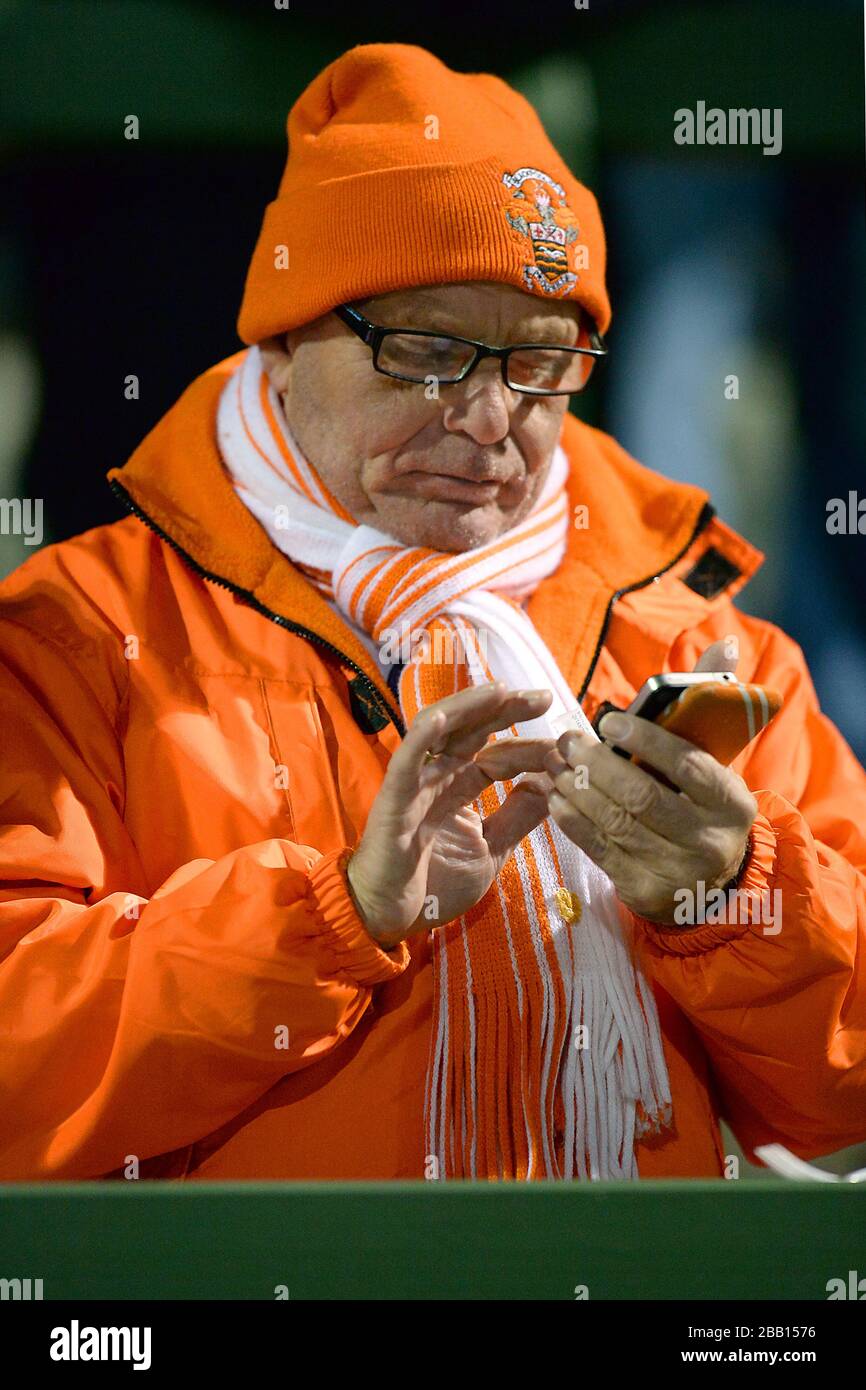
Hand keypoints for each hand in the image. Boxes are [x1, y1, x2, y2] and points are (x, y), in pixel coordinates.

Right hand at [347, 681, 553, 947]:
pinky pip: (406, 763)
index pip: (500, 755)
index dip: (531, 748)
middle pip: (473, 730)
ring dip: (468, 709)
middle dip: (506, 709)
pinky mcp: (393, 800)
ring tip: (500, 692)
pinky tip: (441, 720)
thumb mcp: (491, 848)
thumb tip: (552, 785)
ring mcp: (414, 783)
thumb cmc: (433, 884)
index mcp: (459, 785)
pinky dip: (421, 739)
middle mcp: (437, 775)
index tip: (567, 747)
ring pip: (439, 732)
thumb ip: (518, 817)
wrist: (389, 917)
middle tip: (544, 697)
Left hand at [544, 640, 756, 925]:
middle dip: (597, 764)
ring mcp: (676, 871)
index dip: (644, 741)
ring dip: (577, 789)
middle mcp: (709, 840)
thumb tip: (721, 643)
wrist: (712, 882)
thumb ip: (710, 701)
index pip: (687, 765)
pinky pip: (600, 850)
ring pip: (616, 823)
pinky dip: (572, 821)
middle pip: (642, 796)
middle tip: (566, 740)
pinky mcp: (644, 892)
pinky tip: (555, 798)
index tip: (607, 721)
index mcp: (732, 800)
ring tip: (555, 764)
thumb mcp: (716, 760)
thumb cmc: (702, 802)